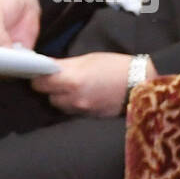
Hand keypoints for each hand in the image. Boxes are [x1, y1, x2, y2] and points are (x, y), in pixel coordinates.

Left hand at [31, 53, 157, 116]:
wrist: (142, 85)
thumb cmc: (115, 66)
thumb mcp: (87, 59)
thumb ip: (64, 65)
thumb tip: (45, 64)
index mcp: (71, 81)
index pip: (39, 83)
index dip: (37, 76)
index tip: (39, 70)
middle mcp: (73, 99)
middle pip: (47, 96)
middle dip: (48, 87)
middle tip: (56, 78)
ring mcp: (82, 111)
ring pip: (59, 106)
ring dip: (60, 97)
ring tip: (70, 87)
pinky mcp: (90, 118)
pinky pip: (72, 112)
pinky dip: (72, 104)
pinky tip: (81, 95)